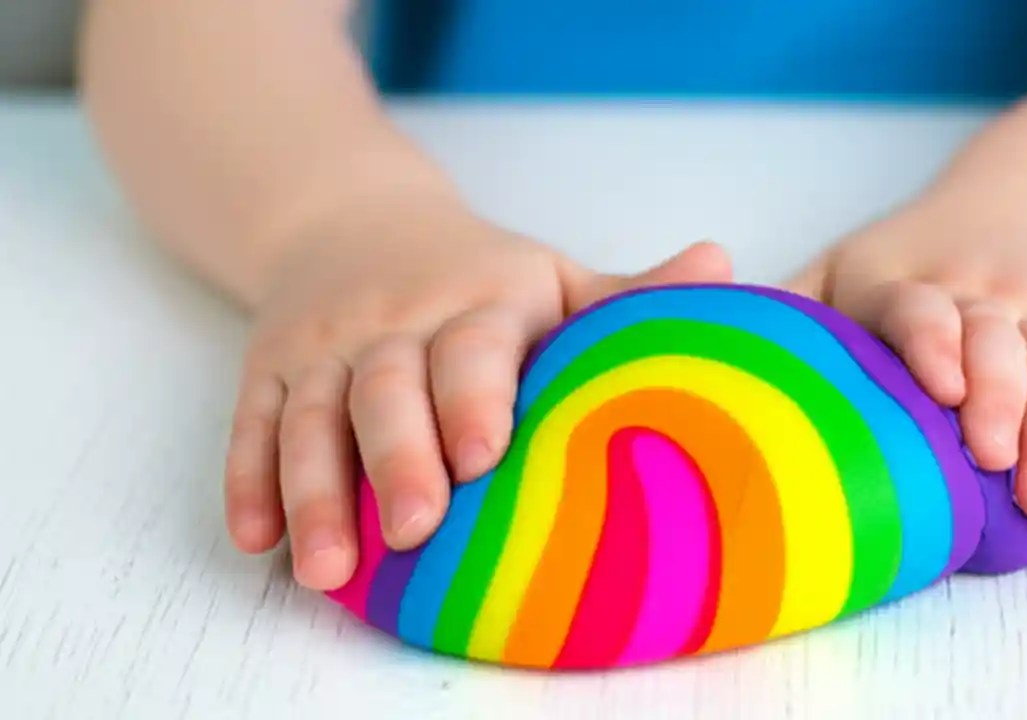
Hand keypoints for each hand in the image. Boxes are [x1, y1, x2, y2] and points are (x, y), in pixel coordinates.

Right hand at [222, 190, 731, 588]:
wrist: (348, 216)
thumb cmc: (474, 271)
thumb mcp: (549, 275)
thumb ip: (628, 294)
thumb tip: (724, 267)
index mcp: (477, 299)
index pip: (471, 345)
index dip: (475, 397)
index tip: (487, 457)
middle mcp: (393, 321)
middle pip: (385, 388)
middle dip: (396, 458)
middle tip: (416, 528)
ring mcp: (323, 345)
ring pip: (309, 416)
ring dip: (313, 491)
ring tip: (324, 569)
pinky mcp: (268, 368)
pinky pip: (250, 423)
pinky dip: (248, 482)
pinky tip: (256, 539)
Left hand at [788, 188, 1026, 518]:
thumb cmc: (916, 258)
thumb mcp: (849, 264)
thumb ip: (792, 308)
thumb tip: (703, 360)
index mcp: (906, 279)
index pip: (920, 306)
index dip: (931, 342)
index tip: (938, 390)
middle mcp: (983, 290)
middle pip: (1000, 341)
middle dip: (1000, 399)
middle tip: (989, 461)